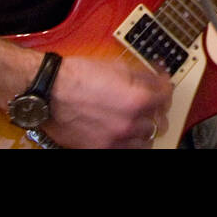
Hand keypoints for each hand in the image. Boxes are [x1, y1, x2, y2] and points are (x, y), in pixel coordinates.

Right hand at [41, 57, 172, 148]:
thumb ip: (141, 76)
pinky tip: (125, 133)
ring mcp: (115, 139)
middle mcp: (129, 124)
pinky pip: (125, 150)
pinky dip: (129, 142)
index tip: (163, 84)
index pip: (166, 96)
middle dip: (158, 109)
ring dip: (146, 129)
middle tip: (153, 102)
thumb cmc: (76, 76)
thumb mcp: (116, 66)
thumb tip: (155, 79)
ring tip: (141, 121)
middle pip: (159, 121)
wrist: (49, 92)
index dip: (166, 86)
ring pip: (146, 140)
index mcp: (137, 100)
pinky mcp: (99, 149)